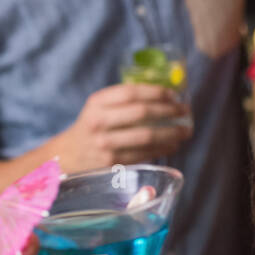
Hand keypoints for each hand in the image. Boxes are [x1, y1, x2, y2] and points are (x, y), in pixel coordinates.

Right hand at [53, 83, 191, 170]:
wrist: (68, 155)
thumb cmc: (92, 126)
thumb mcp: (99, 107)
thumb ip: (124, 100)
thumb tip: (166, 95)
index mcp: (97, 103)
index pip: (131, 92)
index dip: (157, 92)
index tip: (174, 94)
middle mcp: (99, 122)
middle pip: (142, 113)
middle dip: (169, 111)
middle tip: (185, 111)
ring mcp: (105, 144)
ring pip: (147, 136)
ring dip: (172, 133)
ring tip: (186, 130)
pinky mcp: (113, 162)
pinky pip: (145, 154)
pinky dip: (163, 149)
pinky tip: (173, 145)